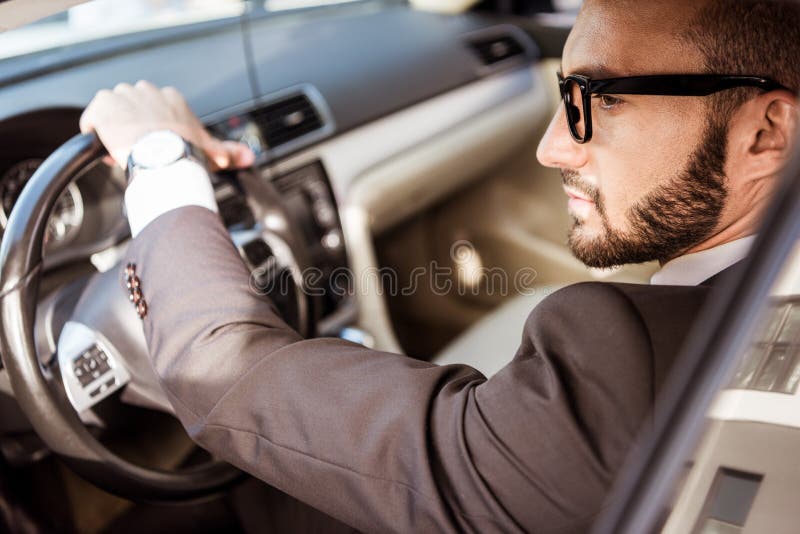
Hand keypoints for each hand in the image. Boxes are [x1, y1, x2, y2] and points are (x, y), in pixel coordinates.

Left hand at [80, 80, 254, 170]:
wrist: (163, 155)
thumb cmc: (186, 152)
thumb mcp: (211, 151)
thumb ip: (229, 152)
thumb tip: (249, 157)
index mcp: (170, 98)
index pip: (155, 111)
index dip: (153, 131)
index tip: (157, 148)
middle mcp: (146, 91)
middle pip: (132, 110)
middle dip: (134, 131)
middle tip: (142, 154)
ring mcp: (122, 96)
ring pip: (112, 115)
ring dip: (115, 133)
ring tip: (125, 154)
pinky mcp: (102, 105)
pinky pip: (92, 121)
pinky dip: (96, 136)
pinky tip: (107, 150)